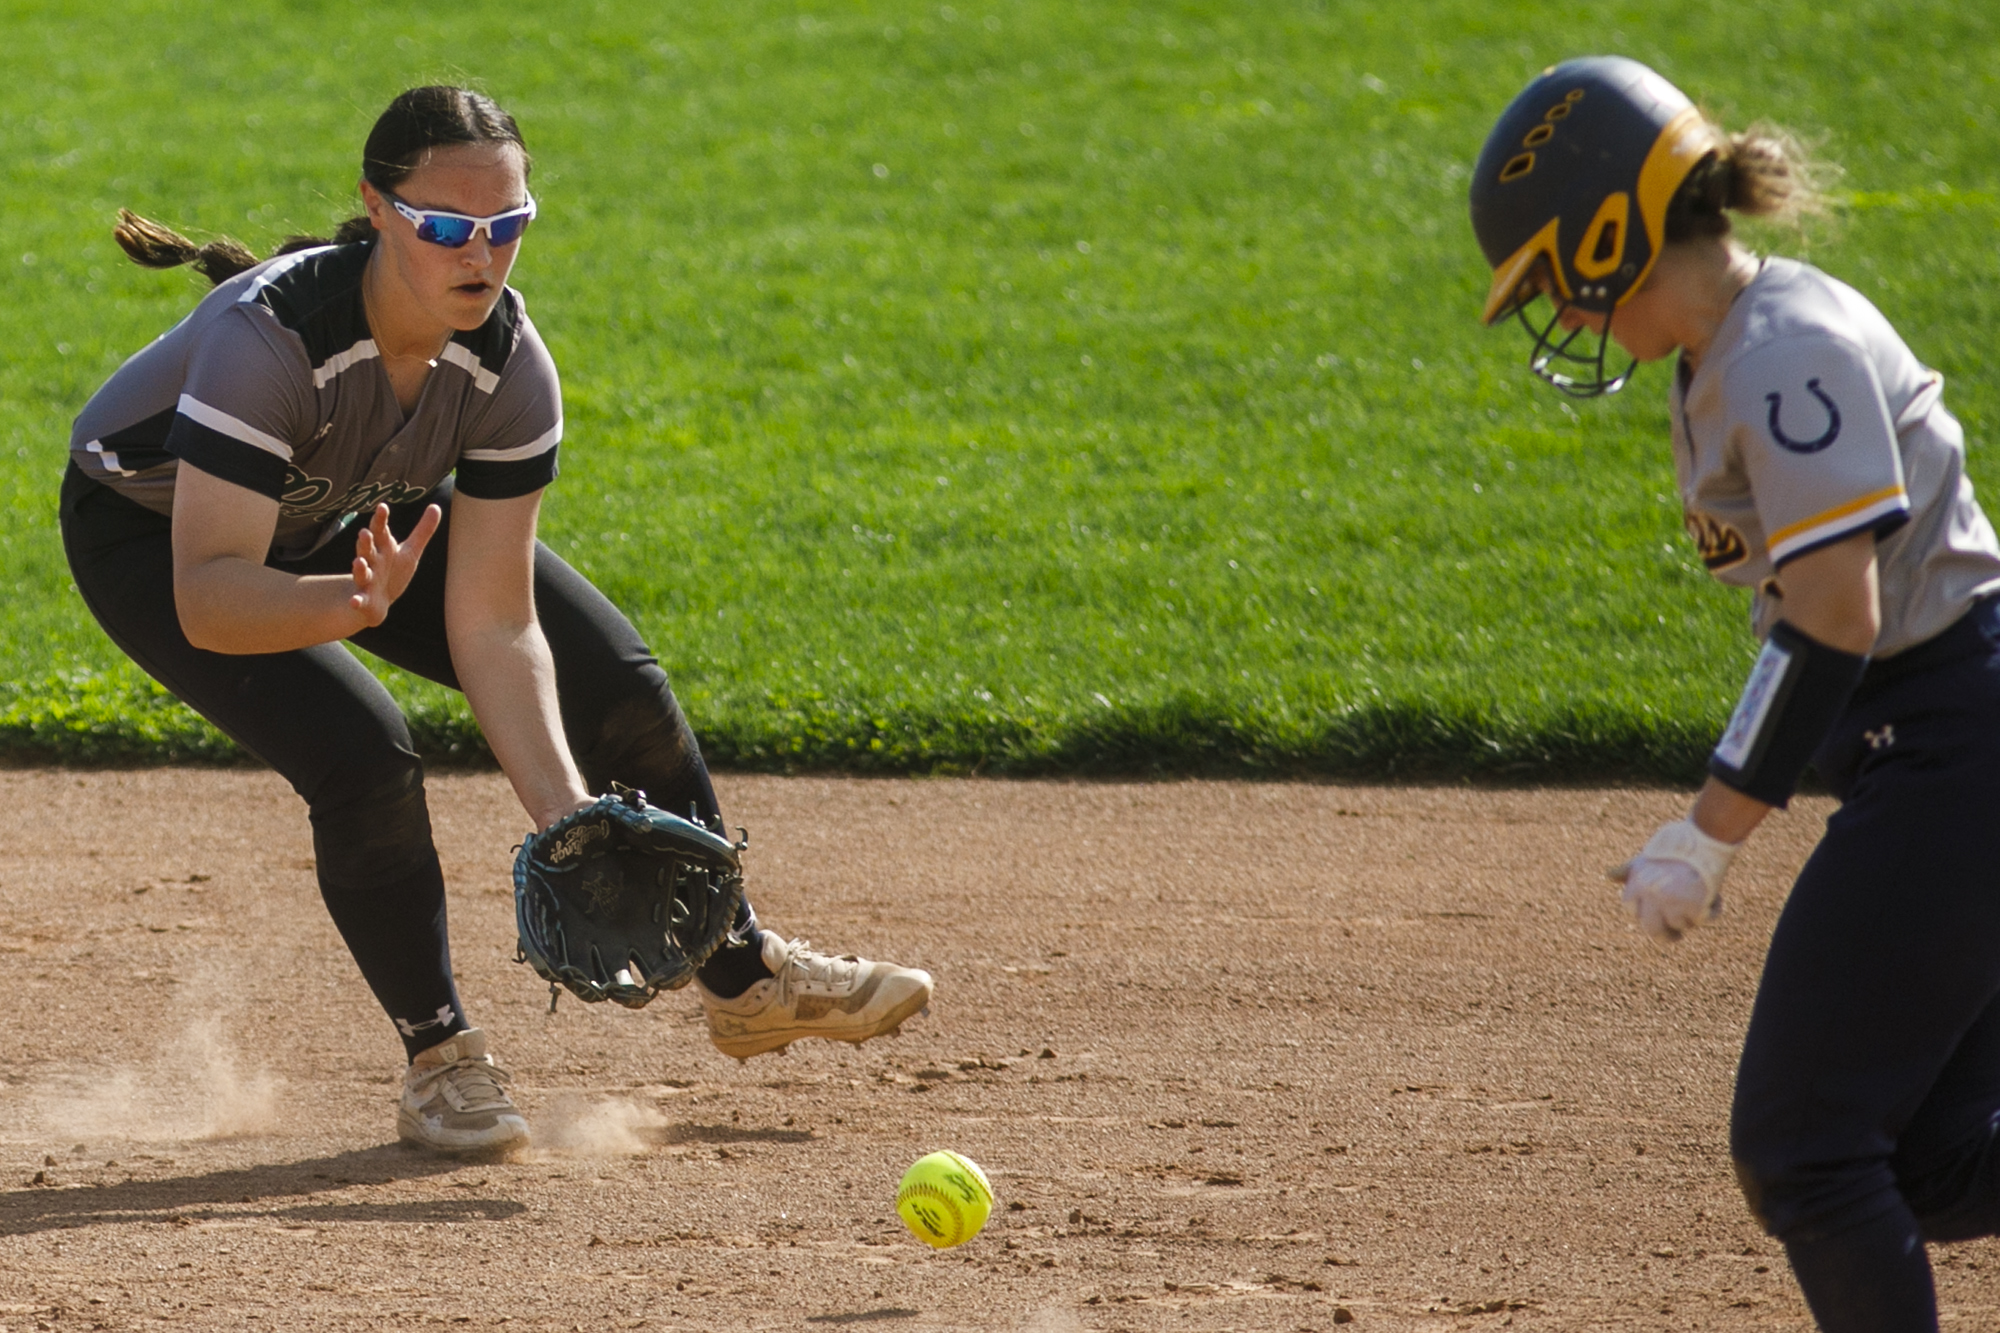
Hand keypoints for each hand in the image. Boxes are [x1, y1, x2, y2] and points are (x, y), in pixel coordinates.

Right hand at [348, 503, 440, 626]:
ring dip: (360, 568)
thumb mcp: (410, 551)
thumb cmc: (394, 571)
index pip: (380, 531)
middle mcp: (372, 562)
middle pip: (367, 549)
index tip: (382, 507)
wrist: (377, 602)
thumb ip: (423, 530)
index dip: (381, 520)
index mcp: (383, 548)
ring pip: (361, 572)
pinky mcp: (363, 599)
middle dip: (366, 542)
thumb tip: (436, 506)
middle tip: (365, 532)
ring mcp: (366, 580)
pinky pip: (359, 600)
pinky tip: (354, 602)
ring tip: (359, 562)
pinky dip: (356, 601)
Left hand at [1609, 818, 1741, 943]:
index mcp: (1637, 884)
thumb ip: (1629, 871)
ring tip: (1700, 892)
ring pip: (1681, 924)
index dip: (1644, 912)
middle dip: (1665, 936)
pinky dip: (1712, 909)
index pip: (1631, 908)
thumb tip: (1608, 875)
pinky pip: (1703, 919)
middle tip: (1676, 935)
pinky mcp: (1694, 908)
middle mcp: (1651, 896)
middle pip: (1652, 930)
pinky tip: (1715, 894)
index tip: (1656, 911)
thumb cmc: (1676, 847)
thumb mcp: (1647, 858)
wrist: (1705, 838)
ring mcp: (1672, 904)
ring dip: (1692, 915)